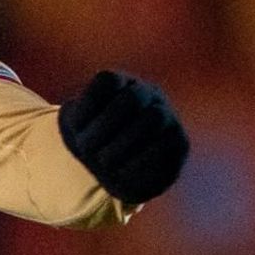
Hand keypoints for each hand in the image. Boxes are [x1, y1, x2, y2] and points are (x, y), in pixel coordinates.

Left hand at [57, 71, 189, 206]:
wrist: (122, 174)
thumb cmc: (96, 146)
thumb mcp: (78, 130)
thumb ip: (74, 117)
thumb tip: (76, 112)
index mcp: (122, 85)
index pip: (107, 81)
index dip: (87, 104)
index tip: (74, 128)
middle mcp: (148, 94)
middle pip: (132, 98)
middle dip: (105, 126)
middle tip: (86, 149)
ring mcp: (167, 116)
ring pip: (154, 117)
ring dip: (123, 143)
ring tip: (104, 162)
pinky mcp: (179, 142)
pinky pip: (167, 144)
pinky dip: (140, 159)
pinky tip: (122, 170)